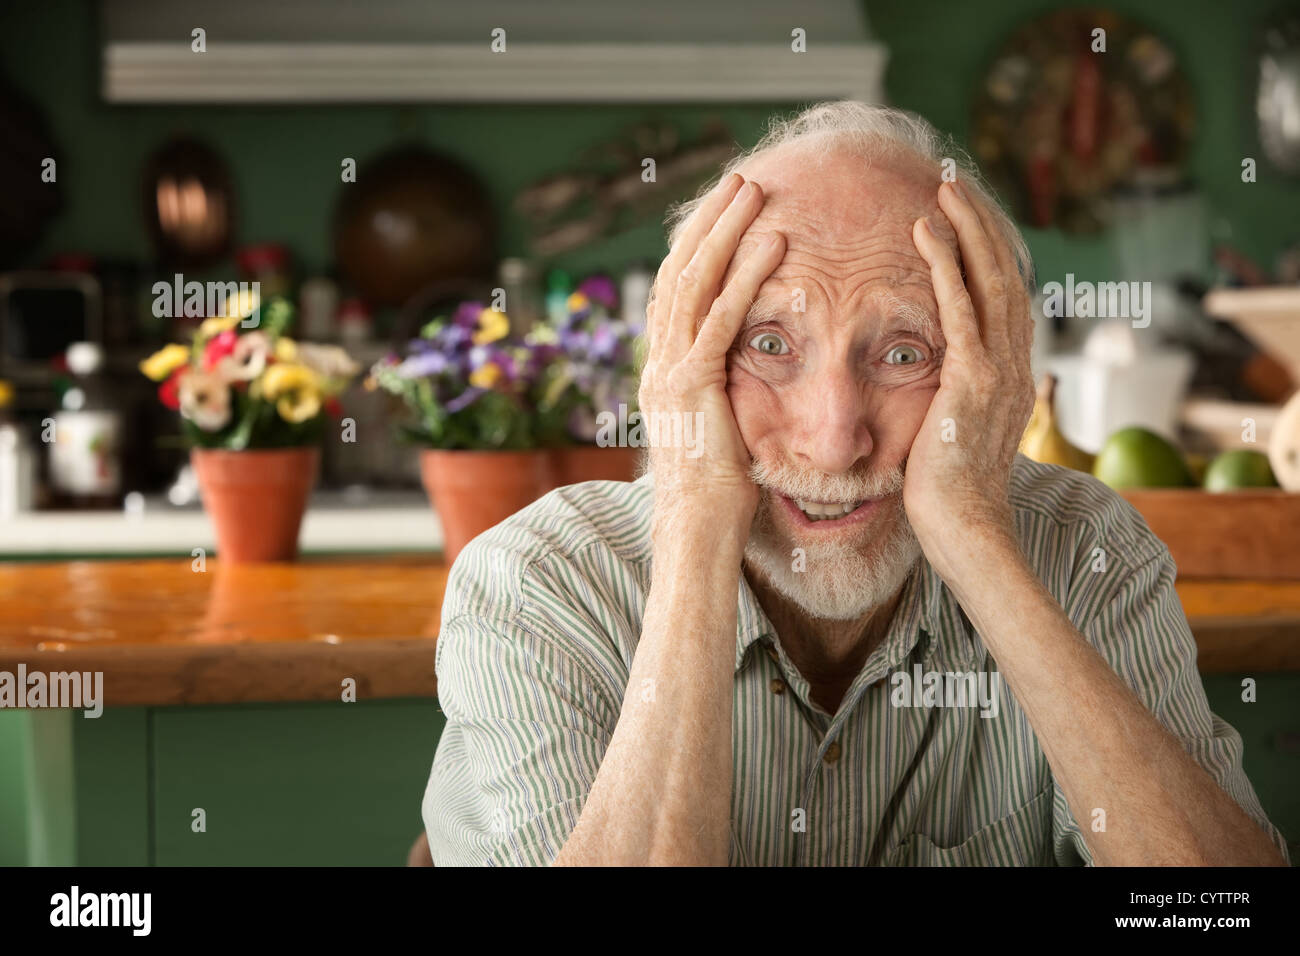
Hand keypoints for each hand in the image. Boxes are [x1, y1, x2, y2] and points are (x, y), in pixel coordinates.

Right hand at [638, 173, 786, 531]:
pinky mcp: (691, 386)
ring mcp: (669, 371)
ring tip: (754, 190)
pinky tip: (774, 245)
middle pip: (678, 271)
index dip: (697, 244)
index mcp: (662, 370)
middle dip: (708, 220)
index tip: (724, 209)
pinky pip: (720, 320)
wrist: (695, 532)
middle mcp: (657, 362)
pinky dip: (746, 277)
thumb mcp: (714, 430)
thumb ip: (718, 394)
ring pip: (693, 282)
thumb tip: (740, 375)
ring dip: (725, 231)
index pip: (675, 290)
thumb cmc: (714, 493)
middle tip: (739, 178)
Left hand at [904, 181, 1034, 578]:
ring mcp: (999, 372)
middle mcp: (1013, 365)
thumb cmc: (949, 494)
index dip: (988, 250)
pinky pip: (960, 310)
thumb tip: (927, 384)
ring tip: (943, 188)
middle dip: (982, 225)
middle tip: (955, 183)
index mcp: (1009, 374)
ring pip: (988, 280)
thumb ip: (950, 399)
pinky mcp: (973, 383)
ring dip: (966, 229)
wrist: (966, 534)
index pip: (1004, 295)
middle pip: (1004, 274)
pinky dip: (945, 266)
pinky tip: (927, 232)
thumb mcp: (953, 433)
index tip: (966, 216)